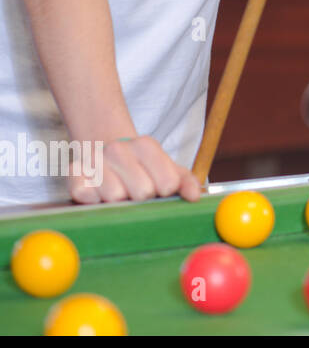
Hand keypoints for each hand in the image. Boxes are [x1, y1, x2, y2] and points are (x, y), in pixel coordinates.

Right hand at [67, 136, 202, 203]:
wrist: (103, 151)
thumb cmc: (141, 167)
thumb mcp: (168, 169)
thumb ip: (186, 181)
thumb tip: (194, 197)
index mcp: (146, 145)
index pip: (168, 183)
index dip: (165, 192)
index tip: (159, 188)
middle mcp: (119, 148)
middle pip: (143, 192)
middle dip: (142, 199)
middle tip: (135, 191)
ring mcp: (95, 159)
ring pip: (116, 198)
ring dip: (119, 202)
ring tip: (118, 191)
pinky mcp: (74, 175)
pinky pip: (90, 199)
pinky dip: (96, 202)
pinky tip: (99, 192)